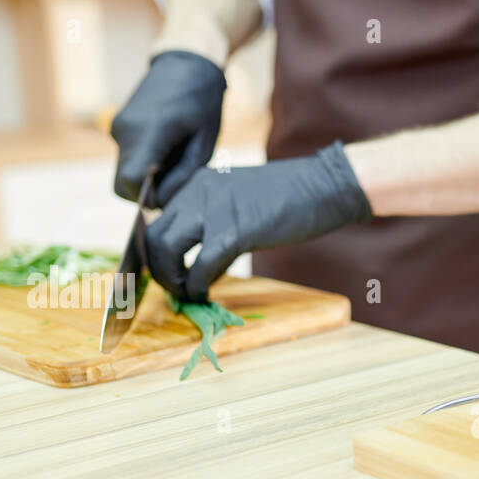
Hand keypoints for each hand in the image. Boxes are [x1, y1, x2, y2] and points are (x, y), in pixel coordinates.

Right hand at [111, 51, 225, 207]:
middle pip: (122, 184)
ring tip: (173, 159)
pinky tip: (165, 149)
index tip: (170, 191)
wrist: (186, 63)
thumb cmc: (203, 103)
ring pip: (122, 174)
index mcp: (150, 131)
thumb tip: (161, 203)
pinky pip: (125, 159)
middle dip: (146, 192)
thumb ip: (183, 176)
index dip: (148, 197)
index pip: (130, 181)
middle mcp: (126, 130)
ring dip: (145, 178)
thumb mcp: (205, 143)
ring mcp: (117, 127)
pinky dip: (142, 164)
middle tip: (175, 177)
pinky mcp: (117, 127)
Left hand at [143, 142, 371, 301]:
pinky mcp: (233, 231)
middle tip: (178, 289)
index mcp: (198, 184)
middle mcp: (197, 191)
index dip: (159, 254)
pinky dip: (197, 287)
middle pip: (153, 236)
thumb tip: (202, 269)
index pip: (157, 220)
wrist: (326, 186)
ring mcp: (213, 210)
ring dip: (172, 281)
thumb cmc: (293, 199)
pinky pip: (200, 266)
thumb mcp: (242, 205)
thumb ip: (217, 228)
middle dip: (159, 270)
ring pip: (165, 250)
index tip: (175, 274)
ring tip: (189, 295)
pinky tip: (206, 295)